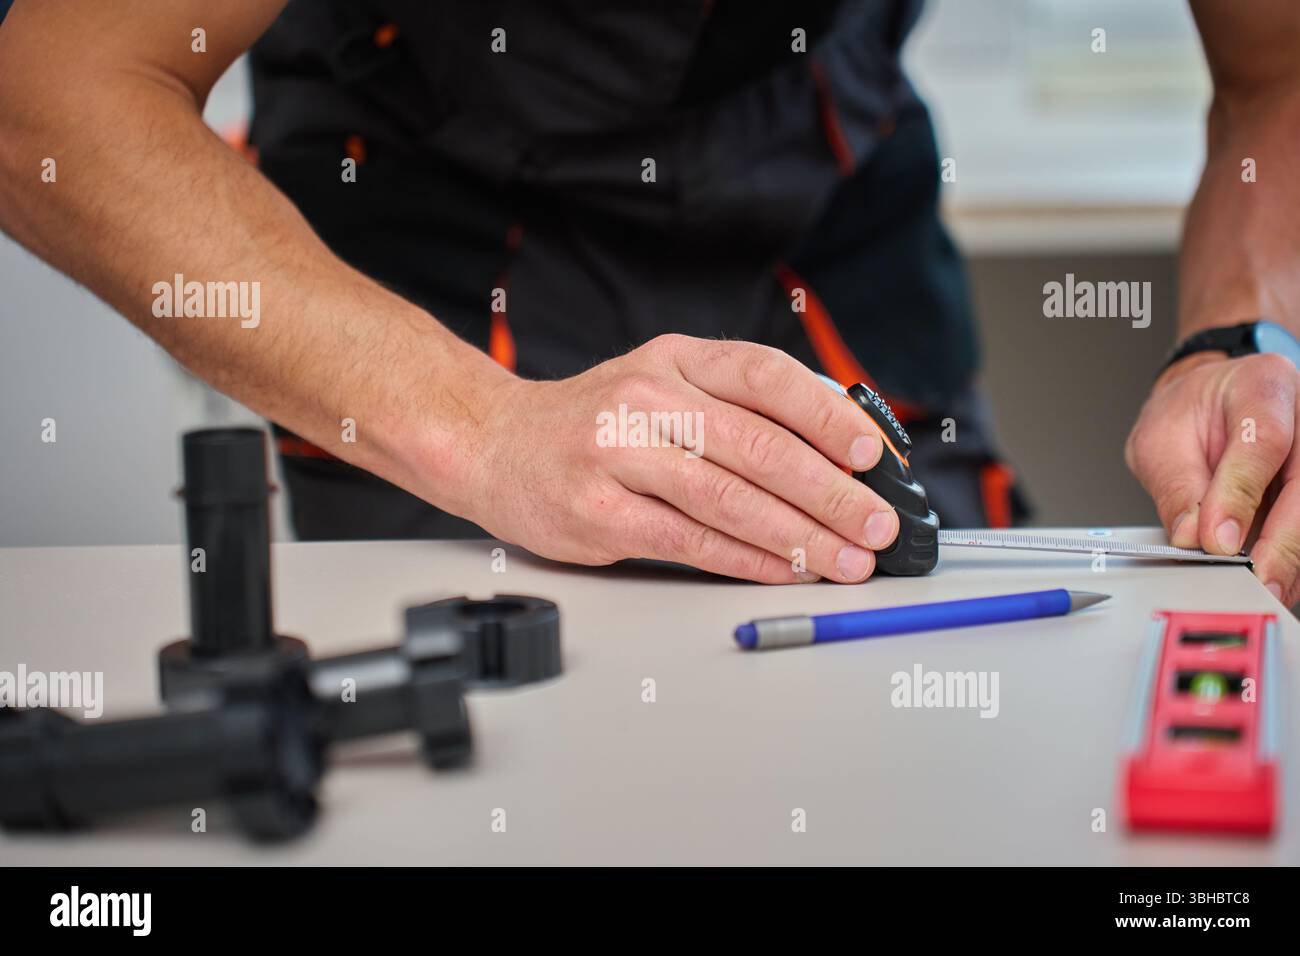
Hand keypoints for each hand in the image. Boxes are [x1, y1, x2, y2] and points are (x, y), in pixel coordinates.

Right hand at [467, 334, 900, 583]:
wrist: (494, 445)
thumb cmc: (593, 422)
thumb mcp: (661, 383)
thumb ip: (735, 406)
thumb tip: (836, 448)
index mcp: (674, 360)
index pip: (767, 376)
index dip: (828, 416)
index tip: (875, 455)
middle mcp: (645, 398)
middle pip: (758, 446)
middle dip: (831, 493)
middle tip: (877, 525)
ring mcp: (617, 455)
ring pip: (728, 499)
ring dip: (800, 536)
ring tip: (847, 559)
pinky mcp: (599, 514)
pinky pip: (691, 542)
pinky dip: (748, 560)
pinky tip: (787, 571)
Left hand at [1125, 351, 1299, 603]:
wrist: (1210, 403)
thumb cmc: (1189, 414)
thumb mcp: (1162, 440)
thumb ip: (1178, 486)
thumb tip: (1192, 535)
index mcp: (1262, 386)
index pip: (1262, 441)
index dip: (1240, 496)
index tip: (1218, 540)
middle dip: (1285, 539)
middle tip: (1259, 579)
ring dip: (1294, 553)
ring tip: (1269, 589)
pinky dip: (1296, 555)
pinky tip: (1280, 578)